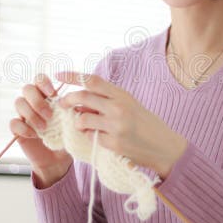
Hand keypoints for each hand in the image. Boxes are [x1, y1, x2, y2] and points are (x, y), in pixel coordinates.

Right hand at [9, 73, 72, 186]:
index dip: (43, 82)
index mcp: (46, 95)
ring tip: (44, 128)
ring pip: (19, 103)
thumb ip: (73, 111)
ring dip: (32, 114)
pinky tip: (34, 135)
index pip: (39, 79)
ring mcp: (23, 114)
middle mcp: (33, 101)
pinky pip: (14, 122)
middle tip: (50, 116)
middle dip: (38, 101)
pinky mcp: (17, 128)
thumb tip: (78, 104)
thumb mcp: (73, 122)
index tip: (52, 93)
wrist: (57, 158)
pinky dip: (23, 128)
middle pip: (27, 88)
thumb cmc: (66, 136)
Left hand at [54, 71, 187, 177]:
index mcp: (122, 95)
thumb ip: (107, 100)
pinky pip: (90, 137)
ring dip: (78, 122)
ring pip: (82, 119)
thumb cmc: (145, 124)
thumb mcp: (129, 105)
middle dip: (68, 100)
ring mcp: (116, 126)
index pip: (92, 81)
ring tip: (85, 125)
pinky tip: (101, 138)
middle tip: (62, 104)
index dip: (73, 76)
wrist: (164, 147)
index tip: (58, 74)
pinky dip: (90, 136)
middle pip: (82, 97)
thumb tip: (80, 100)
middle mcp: (118, 108)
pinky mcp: (114, 143)